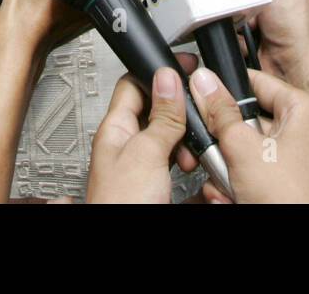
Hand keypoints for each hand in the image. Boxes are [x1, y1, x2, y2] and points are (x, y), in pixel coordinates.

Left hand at [86, 67, 189, 202]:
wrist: (122, 243)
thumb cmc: (119, 204)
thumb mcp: (146, 153)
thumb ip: (161, 117)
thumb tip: (167, 78)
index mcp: (114, 129)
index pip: (132, 83)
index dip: (155, 71)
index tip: (181, 65)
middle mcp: (124, 143)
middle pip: (154, 109)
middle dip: (178, 110)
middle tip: (194, 112)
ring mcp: (138, 163)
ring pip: (166, 134)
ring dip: (184, 137)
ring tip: (191, 149)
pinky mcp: (152, 181)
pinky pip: (172, 157)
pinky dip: (185, 156)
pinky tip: (191, 161)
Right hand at [190, 67, 308, 203]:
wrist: (298, 243)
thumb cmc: (291, 200)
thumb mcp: (244, 149)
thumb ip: (220, 113)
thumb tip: (204, 82)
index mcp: (305, 110)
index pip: (257, 81)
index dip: (227, 88)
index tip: (202, 92)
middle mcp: (302, 129)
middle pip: (245, 118)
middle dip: (224, 141)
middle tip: (218, 152)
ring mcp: (292, 157)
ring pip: (241, 147)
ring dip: (225, 167)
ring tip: (229, 182)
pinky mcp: (280, 179)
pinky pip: (247, 168)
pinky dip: (234, 183)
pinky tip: (233, 195)